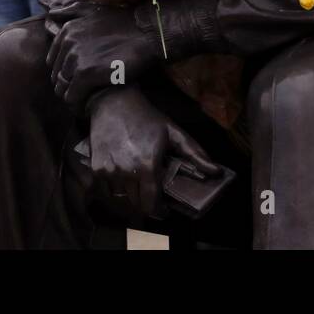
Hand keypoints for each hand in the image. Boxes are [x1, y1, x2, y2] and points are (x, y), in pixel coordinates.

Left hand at [46, 3, 163, 109]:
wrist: (148, 34)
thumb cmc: (125, 26)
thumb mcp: (94, 13)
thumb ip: (71, 14)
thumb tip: (52, 14)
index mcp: (67, 31)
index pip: (54, 62)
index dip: (65, 74)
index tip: (78, 81)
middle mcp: (67, 43)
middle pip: (57, 76)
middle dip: (68, 87)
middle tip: (83, 94)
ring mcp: (76, 58)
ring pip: (63, 89)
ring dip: (73, 97)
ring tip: (85, 102)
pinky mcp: (86, 74)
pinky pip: (73, 98)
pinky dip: (78, 106)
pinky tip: (88, 108)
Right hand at [88, 87, 219, 217]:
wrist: (114, 102)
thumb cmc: (147, 117)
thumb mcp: (173, 132)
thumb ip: (195, 154)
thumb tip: (216, 172)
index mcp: (147, 165)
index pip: (151, 203)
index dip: (158, 212)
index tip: (164, 211)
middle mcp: (126, 171)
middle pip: (136, 203)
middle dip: (146, 204)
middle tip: (152, 196)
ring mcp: (109, 170)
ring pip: (121, 198)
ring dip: (130, 197)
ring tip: (137, 185)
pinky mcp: (97, 167)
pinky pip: (106, 190)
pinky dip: (114, 190)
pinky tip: (122, 179)